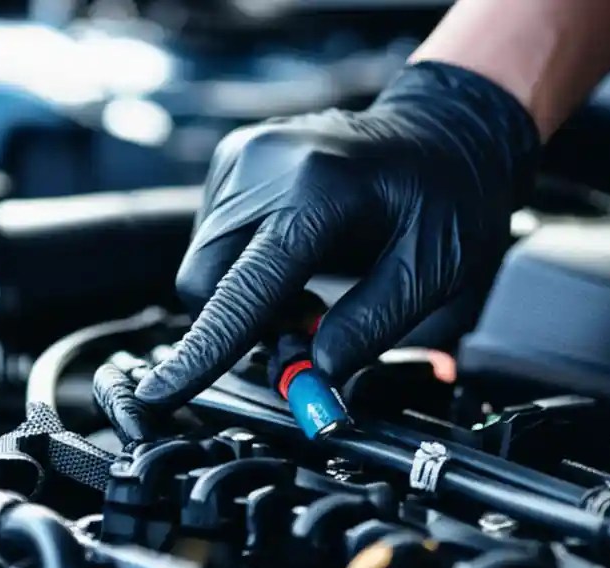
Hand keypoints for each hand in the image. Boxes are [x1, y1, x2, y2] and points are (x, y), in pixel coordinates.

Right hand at [107, 61, 539, 437]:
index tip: (163, 394)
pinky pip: (212, 242)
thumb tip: (315, 374)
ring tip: (310, 291)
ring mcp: (241, 157)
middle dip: (240, 326)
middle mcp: (264, 165)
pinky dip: (244, 270)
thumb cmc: (446, 196)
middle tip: (308, 331)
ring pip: (204, 268)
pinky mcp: (232, 161)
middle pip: (205, 283)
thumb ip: (370, 328)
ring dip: (246, 300)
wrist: (443, 130)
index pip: (243, 289)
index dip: (203, 352)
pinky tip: (293, 263)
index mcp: (316, 191)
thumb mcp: (434, 270)